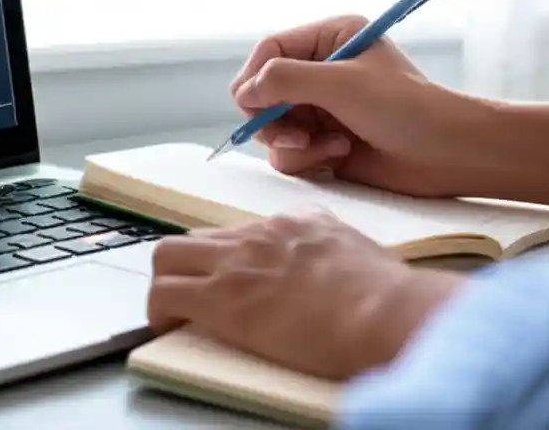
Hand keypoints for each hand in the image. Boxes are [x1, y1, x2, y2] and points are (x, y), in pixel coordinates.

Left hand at [147, 211, 463, 379]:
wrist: (385, 312)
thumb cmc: (390, 297)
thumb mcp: (360, 250)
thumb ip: (334, 247)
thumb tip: (333, 260)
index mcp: (295, 222)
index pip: (242, 232)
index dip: (232, 261)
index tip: (235, 282)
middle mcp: (259, 234)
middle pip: (197, 238)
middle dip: (187, 266)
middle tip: (192, 296)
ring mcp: (236, 262)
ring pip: (168, 256)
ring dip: (166, 284)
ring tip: (173, 313)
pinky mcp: (221, 297)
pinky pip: (165, 295)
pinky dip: (158, 311)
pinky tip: (167, 327)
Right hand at [230, 14, 483, 195]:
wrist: (450, 155)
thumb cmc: (406, 109)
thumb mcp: (340, 84)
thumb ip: (284, 80)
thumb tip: (244, 93)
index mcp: (331, 39)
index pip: (269, 51)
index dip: (253, 78)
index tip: (250, 106)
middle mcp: (322, 71)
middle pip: (263, 93)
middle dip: (274, 119)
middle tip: (295, 136)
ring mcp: (322, 108)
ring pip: (272, 127)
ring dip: (293, 143)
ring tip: (328, 148)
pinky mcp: (325, 142)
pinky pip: (289, 152)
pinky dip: (307, 159)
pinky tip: (339, 156)